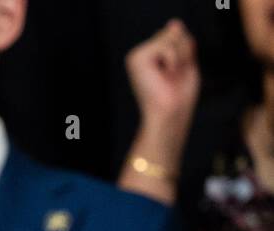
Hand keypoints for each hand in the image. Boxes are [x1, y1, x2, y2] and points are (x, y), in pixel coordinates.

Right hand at [125, 19, 200, 133]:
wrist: (169, 115)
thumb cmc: (178, 96)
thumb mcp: (186, 61)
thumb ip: (181, 40)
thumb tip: (173, 23)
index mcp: (150, 56)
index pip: (176, 34)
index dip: (186, 51)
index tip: (177, 73)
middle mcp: (140, 54)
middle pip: (174, 32)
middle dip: (184, 51)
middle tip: (174, 75)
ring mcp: (136, 56)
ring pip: (171, 36)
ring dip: (180, 57)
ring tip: (170, 76)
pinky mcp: (136, 59)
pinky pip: (166, 46)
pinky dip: (173, 60)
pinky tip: (164, 75)